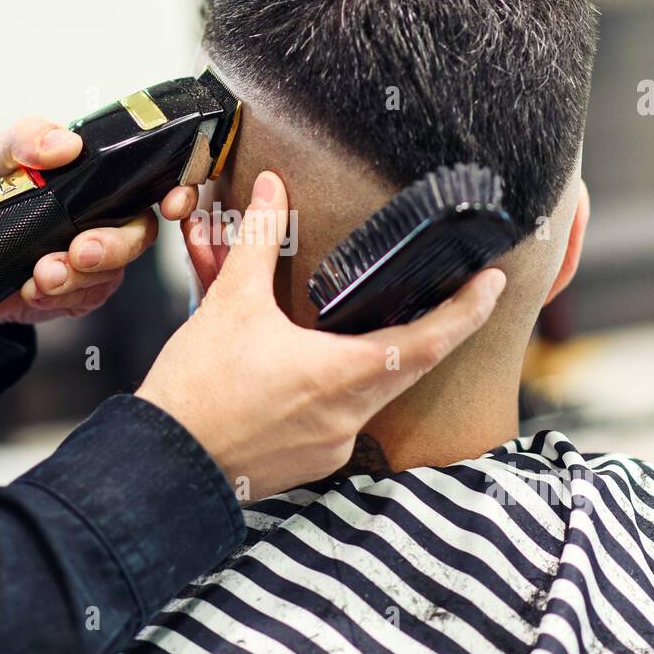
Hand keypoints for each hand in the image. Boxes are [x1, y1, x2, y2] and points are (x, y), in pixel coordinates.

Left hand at [0, 116, 198, 324]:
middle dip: (114, 246)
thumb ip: (23, 140)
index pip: (149, 180)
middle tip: (79, 250)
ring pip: (114, 272)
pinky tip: (34, 286)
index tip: (172, 202)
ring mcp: (88, 258)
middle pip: (140, 234)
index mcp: (89, 179)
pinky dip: (61, 296)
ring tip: (41, 273)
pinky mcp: (72, 294)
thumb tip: (64, 143)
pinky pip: (86, 299)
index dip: (176, 190)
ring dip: (79, 276)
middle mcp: (98, 217)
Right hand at [137, 171, 505, 499]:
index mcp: (344, 376)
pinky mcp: (309, 462)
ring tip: (367, 327)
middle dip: (430, 329)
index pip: (432, 340)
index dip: (468, 309)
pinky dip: (338, 390)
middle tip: (448, 296)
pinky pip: (341, 419)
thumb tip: (269, 189)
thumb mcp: (230, 304)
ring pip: (374, 394)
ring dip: (377, 360)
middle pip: (411, 367)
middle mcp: (350, 417)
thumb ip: (257, 241)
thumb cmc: (196, 391)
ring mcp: (332, 446)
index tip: (491, 283)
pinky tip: (313, 371)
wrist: (161, 464)